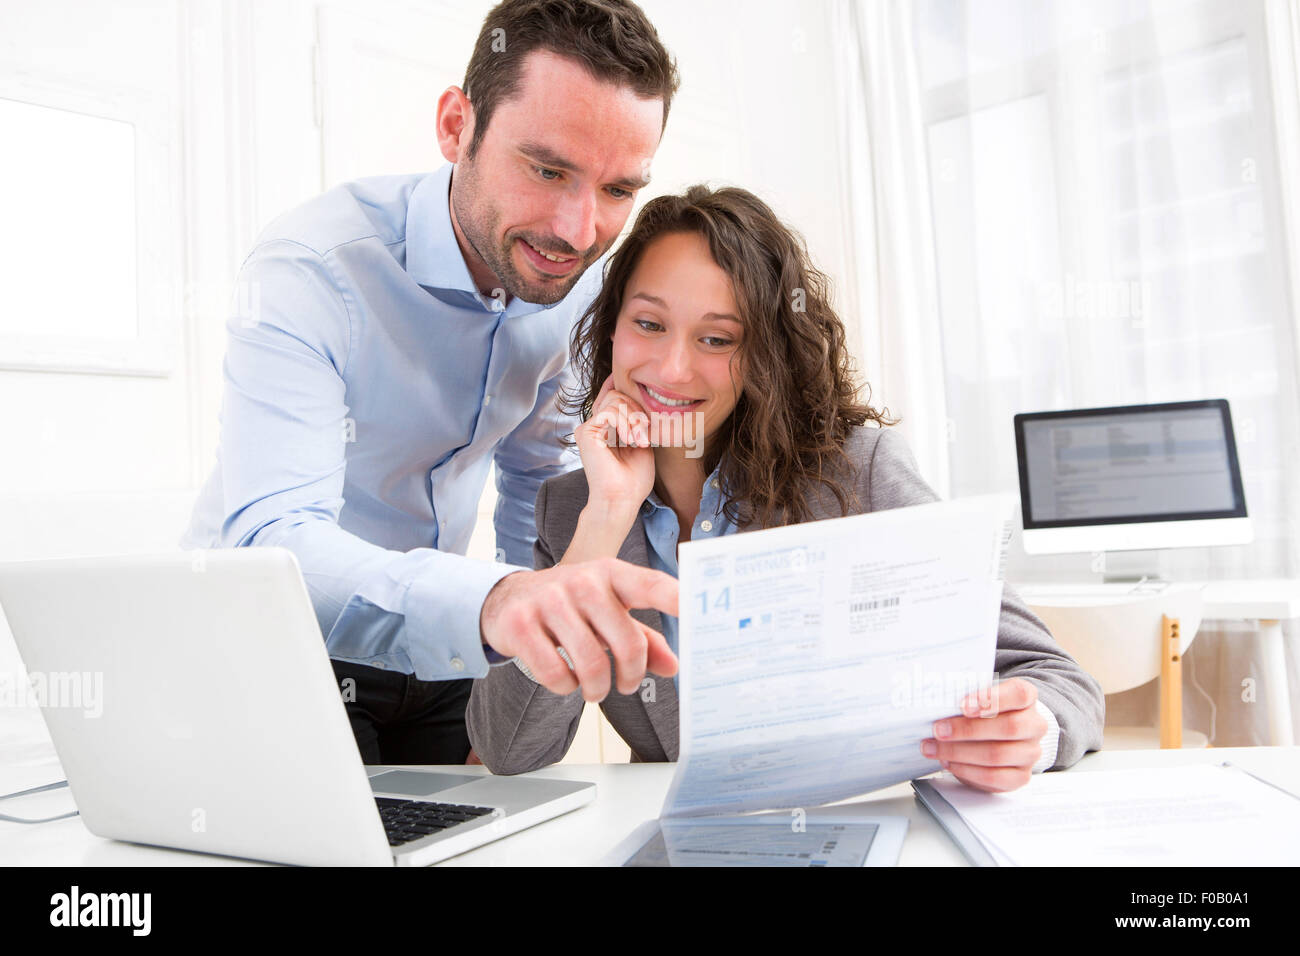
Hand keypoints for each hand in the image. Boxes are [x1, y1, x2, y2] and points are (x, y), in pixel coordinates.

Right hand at [479, 558, 678, 700]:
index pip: (650, 584)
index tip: (696, 610)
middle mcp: (582, 581)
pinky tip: (565, 679)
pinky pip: (556, 674)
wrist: (508, 599)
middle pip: (627, 641)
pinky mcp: (519, 624)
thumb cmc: (573, 606)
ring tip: (595, 689)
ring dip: (598, 688)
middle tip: (628, 685)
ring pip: (592, 664)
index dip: (675, 597)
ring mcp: (549, 600)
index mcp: (611, 574)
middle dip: (632, 674)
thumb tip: (674, 666)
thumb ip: (644, 638)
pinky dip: (565, 687)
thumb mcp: (610, 612)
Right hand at [575, 375, 655, 511]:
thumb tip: (641, 399)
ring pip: (615, 400)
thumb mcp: (642, 443)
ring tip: (640, 441)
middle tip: (645, 435)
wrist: (622, 498)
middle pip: (617, 394)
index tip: (628, 378)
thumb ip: (638, 422)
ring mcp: (588, 428)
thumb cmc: (634, 478)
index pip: (611, 396)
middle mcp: (595, 426)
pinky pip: (609, 411)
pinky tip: (629, 440)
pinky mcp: (585, 432)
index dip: (619, 384)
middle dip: (637, 411)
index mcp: (607, 428)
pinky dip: (625, 423)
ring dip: (634, 419)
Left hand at [920, 678, 1045, 791]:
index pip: (1019, 694)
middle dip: (967, 729)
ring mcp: (1030, 752)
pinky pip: (993, 777)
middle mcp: (1034, 725)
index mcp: (1027, 698)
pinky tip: (949, 762)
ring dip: (959, 752)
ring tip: (934, 748)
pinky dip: (966, 770)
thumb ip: (966, 699)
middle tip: (938, 729)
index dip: (991, 699)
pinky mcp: (1021, 776)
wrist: (1000, 735)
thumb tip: (939, 706)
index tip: (962, 705)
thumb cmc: (985, 712)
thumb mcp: (978, 698)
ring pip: (997, 754)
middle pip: (1008, 727)